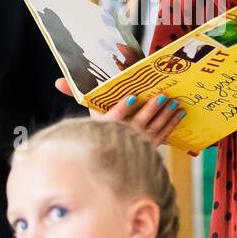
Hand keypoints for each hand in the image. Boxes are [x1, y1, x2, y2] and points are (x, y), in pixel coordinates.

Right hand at [54, 77, 186, 149]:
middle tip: (162, 96)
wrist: (114, 156)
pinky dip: (172, 124)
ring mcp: (138, 145)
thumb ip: (74, 94)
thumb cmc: (101, 127)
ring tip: (173, 103)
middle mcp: (123, 138)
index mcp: (106, 127)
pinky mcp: (150, 148)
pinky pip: (163, 135)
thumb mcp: (88, 112)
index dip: (122, 109)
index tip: (132, 97)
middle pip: (138, 123)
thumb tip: (57, 82)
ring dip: (165, 115)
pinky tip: (180, 113)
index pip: (113, 119)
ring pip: (154, 129)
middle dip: (151, 109)